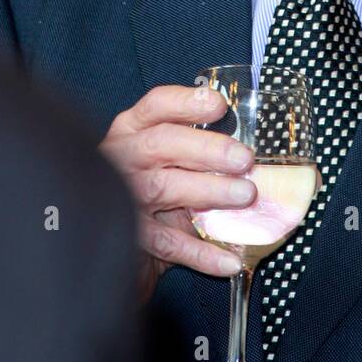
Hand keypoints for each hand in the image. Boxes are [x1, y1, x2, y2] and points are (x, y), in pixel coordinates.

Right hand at [101, 83, 256, 298]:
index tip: (219, 105)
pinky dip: (202, 253)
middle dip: (206, 148)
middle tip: (244, 159)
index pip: (155, 106)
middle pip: (161, 143)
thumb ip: (194, 150)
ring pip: (164, 188)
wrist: (111, 244)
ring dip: (209, 190)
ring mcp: (121, 197)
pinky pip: (168, 243)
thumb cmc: (148, 192)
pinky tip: (230, 259)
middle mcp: (121, 158)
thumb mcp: (165, 162)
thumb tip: (250, 154)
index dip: (186, 102)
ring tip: (245, 195)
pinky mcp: (129, 237)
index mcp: (131, 131)